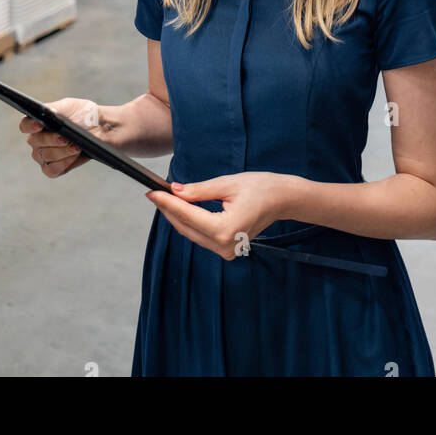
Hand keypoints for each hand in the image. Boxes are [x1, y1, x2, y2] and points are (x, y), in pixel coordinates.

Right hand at [19, 97, 118, 178]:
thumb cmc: (83, 115)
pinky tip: (74, 155)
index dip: (30, 125)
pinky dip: (63, 163)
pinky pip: (51, 170)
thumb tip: (48, 112)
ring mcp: (43, 156)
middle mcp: (37, 140)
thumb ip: (57, 108)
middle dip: (51, 140)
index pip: (25, 125)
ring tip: (76, 146)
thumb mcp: (71, 106)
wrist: (101, 129)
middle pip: (35, 142)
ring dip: (62, 152)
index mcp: (37, 123)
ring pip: (45, 156)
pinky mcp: (52, 169)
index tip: (40, 124)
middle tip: (66, 138)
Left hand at [146, 171, 293, 260]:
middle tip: (155, 193)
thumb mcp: (227, 184)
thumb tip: (175, 191)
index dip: (167, 203)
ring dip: (177, 217)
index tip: (151, 193)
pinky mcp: (226, 249)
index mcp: (225, 230)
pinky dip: (189, 222)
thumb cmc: (261, 188)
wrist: (283, 199)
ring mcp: (226, 251)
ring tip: (165, 198)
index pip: (187, 215)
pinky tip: (181, 209)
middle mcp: (224, 246)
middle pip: (186, 227)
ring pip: (191, 234)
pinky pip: (201, 236)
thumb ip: (199, 190)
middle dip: (169, 210)